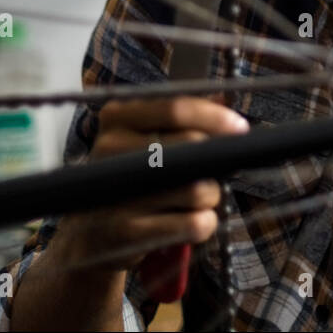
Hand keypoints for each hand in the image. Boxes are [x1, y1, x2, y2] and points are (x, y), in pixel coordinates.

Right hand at [49, 96, 248, 273]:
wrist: (91, 235)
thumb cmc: (132, 180)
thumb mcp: (146, 140)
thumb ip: (183, 118)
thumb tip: (223, 97)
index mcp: (117, 118)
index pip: (176, 108)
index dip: (215, 117)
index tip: (240, 128)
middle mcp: (109, 150)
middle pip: (193, 147)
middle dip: (216, 162)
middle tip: (216, 173)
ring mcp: (115, 192)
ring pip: (199, 188)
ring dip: (211, 197)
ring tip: (195, 201)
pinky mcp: (126, 232)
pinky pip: (193, 223)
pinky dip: (205, 223)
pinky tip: (192, 222)